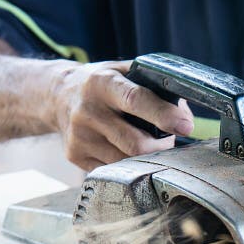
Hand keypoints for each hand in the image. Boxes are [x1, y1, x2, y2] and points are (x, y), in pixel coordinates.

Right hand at [50, 60, 193, 170]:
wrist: (56, 96)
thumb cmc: (103, 85)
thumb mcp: (125, 73)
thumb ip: (156, 87)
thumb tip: (185, 116)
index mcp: (102, 83)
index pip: (136, 100)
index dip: (164, 115)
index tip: (186, 126)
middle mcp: (87, 110)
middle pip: (135, 143)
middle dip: (161, 147)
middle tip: (169, 140)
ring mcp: (79, 136)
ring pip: (127, 161)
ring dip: (147, 158)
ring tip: (149, 144)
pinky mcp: (75, 156)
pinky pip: (113, 170)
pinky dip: (129, 165)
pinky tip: (127, 151)